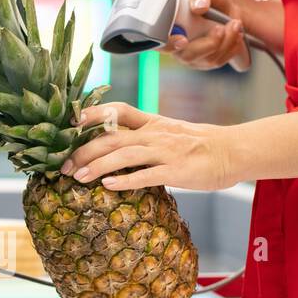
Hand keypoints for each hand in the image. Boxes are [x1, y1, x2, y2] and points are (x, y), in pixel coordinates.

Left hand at [62, 103, 235, 191]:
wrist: (232, 152)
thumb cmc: (200, 145)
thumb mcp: (169, 132)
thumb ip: (145, 135)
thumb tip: (117, 145)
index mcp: (152, 122)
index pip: (118, 110)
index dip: (93, 114)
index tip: (70, 123)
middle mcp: (155, 133)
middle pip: (112, 137)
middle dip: (84, 151)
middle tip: (64, 167)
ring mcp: (166, 151)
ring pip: (124, 155)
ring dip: (98, 166)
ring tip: (79, 178)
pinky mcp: (176, 170)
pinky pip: (147, 175)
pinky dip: (125, 180)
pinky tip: (108, 186)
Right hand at [161, 0, 251, 72]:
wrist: (227, 6)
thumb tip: (199, 7)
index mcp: (168, 29)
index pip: (160, 42)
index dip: (168, 44)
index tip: (183, 40)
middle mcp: (177, 48)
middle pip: (188, 56)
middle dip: (209, 43)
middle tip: (221, 28)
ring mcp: (194, 58)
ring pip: (208, 60)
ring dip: (227, 42)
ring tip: (236, 23)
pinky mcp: (209, 62)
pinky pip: (220, 61)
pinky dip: (232, 47)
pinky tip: (237, 33)